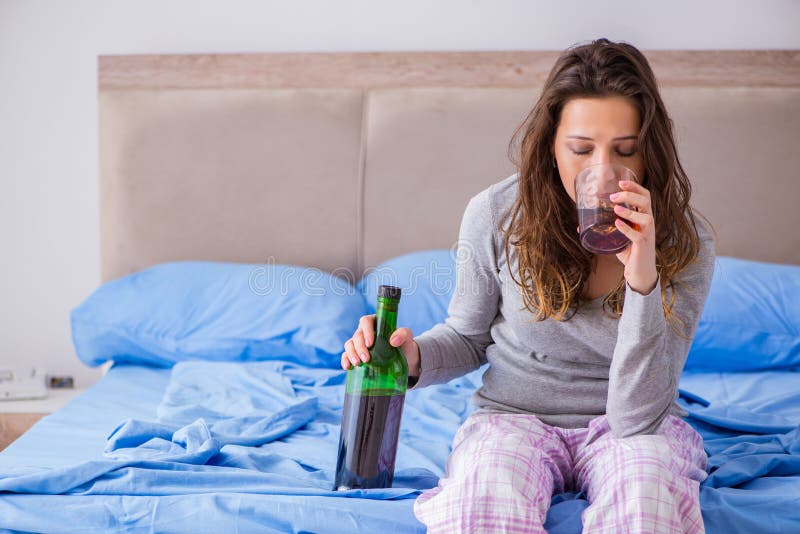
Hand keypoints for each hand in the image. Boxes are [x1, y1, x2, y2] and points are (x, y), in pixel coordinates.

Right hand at [341, 314, 420, 375]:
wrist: (404, 359)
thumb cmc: (404, 344)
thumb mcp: (407, 337)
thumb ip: (403, 334)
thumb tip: (393, 340)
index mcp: (375, 323)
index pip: (365, 321)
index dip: (365, 331)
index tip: (370, 343)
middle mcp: (365, 332)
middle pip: (356, 335)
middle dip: (359, 347)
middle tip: (366, 359)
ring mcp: (359, 344)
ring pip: (349, 345)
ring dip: (351, 354)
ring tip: (357, 364)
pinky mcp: (356, 354)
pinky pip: (346, 355)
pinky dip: (345, 360)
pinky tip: (347, 367)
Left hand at [609, 180, 657, 294]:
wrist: (639, 273)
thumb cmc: (629, 252)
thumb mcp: (616, 238)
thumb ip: (603, 229)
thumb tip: (578, 226)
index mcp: (643, 217)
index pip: (645, 197)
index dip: (635, 188)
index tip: (621, 182)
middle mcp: (648, 223)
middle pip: (646, 202)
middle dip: (630, 195)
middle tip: (613, 196)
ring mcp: (647, 234)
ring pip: (646, 217)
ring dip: (630, 211)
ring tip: (615, 208)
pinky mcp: (642, 246)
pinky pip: (637, 235)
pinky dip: (627, 228)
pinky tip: (617, 224)